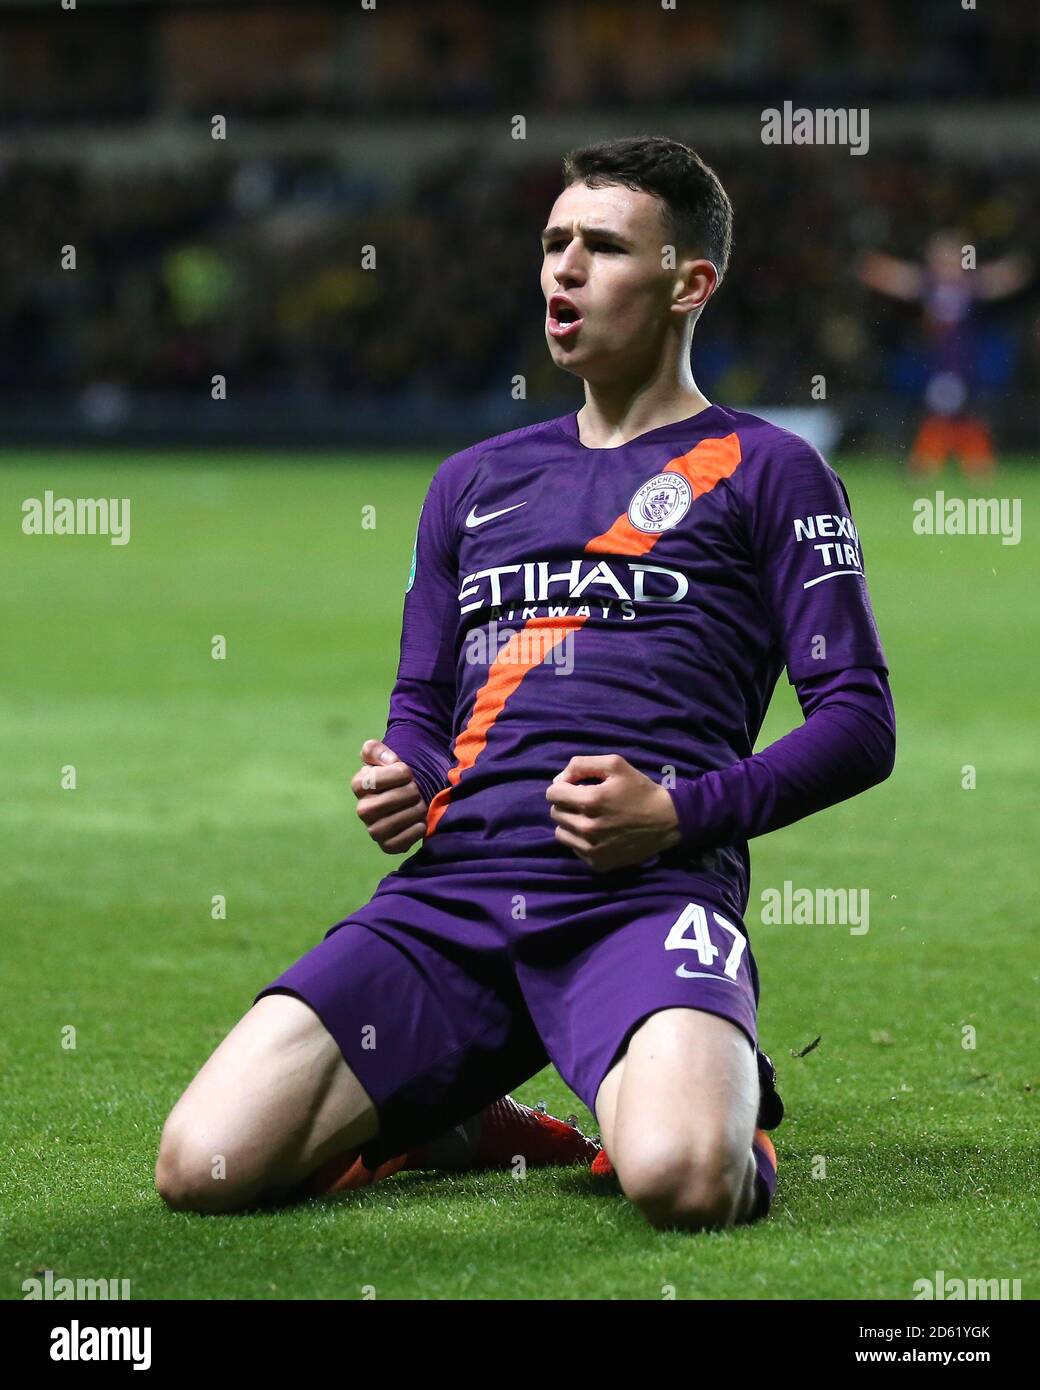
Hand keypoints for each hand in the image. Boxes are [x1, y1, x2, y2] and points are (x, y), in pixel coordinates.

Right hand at [351, 740, 426, 853]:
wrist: (412, 795)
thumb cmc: (398, 775)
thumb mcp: (386, 756)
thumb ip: (377, 750)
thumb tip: (389, 760)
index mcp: (359, 785)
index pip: (373, 779)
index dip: (397, 773)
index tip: (407, 772)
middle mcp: (362, 809)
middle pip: (382, 804)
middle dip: (407, 794)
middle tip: (416, 790)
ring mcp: (373, 829)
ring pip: (387, 825)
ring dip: (412, 812)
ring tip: (420, 805)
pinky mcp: (387, 845)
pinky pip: (395, 844)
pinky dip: (412, 833)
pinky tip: (421, 822)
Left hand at [546, 754, 680, 871]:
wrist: (667, 821)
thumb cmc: (640, 789)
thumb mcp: (615, 764)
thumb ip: (581, 765)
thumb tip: (557, 780)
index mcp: (591, 801)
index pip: (552, 794)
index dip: (563, 786)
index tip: (577, 787)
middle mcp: (588, 828)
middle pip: (555, 813)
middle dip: (566, 803)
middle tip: (586, 801)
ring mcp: (592, 849)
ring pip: (561, 833)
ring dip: (570, 822)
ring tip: (590, 817)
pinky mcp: (598, 863)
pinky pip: (574, 849)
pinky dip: (581, 840)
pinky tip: (599, 833)